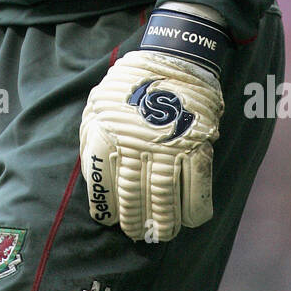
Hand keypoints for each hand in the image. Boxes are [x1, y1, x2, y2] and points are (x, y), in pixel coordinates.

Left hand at [80, 49, 223, 241]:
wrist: (175, 56)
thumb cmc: (132, 84)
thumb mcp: (99, 104)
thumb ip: (93, 138)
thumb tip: (93, 175)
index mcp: (109, 131)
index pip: (103, 180)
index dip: (105, 205)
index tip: (110, 219)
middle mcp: (137, 142)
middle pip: (133, 193)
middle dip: (134, 220)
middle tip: (136, 234)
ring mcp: (169, 144)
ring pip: (164, 195)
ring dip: (164, 222)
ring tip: (161, 235)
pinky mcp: (197, 142)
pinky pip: (196, 183)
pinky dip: (195, 207)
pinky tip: (190, 220)